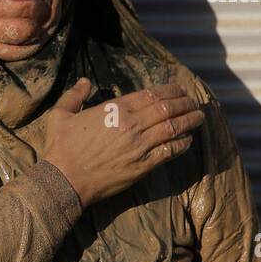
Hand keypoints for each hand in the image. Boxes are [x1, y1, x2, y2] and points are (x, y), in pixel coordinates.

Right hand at [41, 77, 206, 208]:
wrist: (65, 179)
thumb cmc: (61, 148)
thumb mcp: (61, 116)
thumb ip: (73, 95)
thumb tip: (84, 81)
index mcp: (115, 109)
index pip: (151, 94)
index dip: (170, 90)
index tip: (180, 89)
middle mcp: (132, 124)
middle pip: (167, 108)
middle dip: (185, 103)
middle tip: (194, 102)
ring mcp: (140, 145)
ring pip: (174, 127)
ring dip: (190, 120)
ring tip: (199, 117)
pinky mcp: (143, 165)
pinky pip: (170, 150)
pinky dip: (183, 143)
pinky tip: (188, 140)